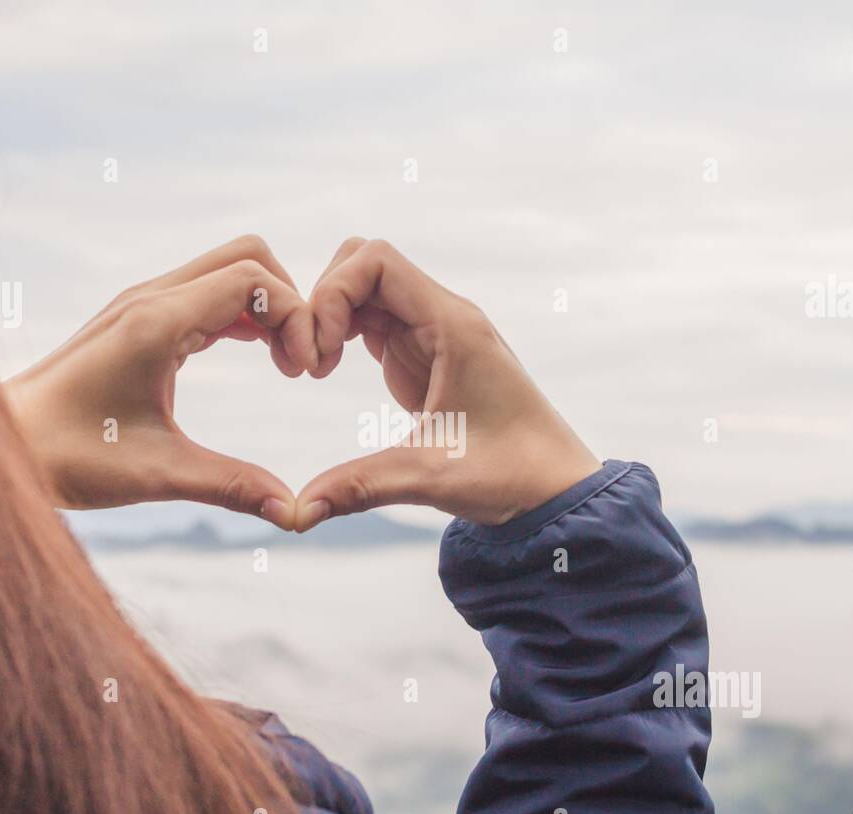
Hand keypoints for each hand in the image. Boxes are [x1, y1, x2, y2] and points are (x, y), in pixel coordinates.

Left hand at [2, 235, 314, 528]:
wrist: (2, 444)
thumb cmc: (68, 458)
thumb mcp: (157, 475)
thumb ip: (231, 486)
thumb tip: (293, 513)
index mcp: (157, 322)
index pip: (253, 280)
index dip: (296, 319)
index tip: (304, 375)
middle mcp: (151, 299)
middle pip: (249, 256)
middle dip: (289, 302)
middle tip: (299, 364)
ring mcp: (143, 304)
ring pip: (230, 270)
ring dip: (267, 308)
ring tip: (285, 366)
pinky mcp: (140, 319)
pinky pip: (208, 293)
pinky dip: (243, 315)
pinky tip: (257, 358)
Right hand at [296, 238, 601, 530]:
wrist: (553, 488)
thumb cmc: (509, 474)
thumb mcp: (429, 477)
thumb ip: (361, 485)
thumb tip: (300, 513)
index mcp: (453, 325)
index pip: (376, 261)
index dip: (333, 293)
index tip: (321, 354)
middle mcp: (444, 317)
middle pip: (364, 263)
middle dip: (324, 302)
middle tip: (310, 362)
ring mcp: (434, 332)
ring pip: (365, 289)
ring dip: (329, 318)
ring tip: (315, 370)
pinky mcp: (424, 354)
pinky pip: (374, 319)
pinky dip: (342, 334)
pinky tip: (327, 372)